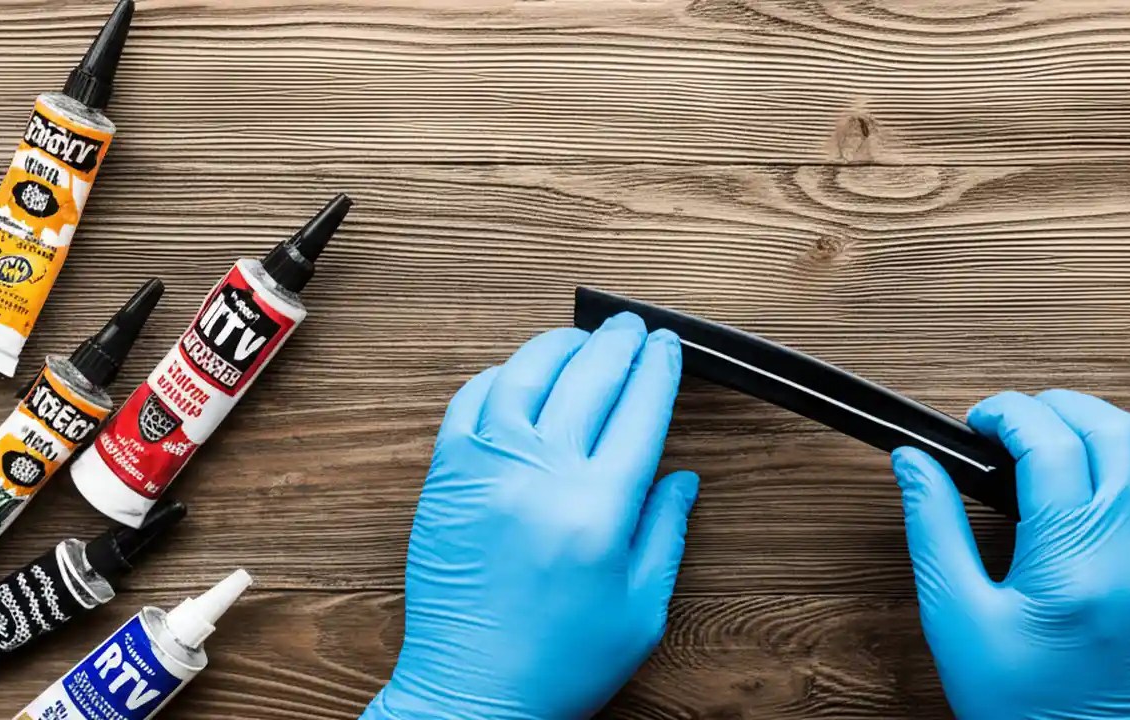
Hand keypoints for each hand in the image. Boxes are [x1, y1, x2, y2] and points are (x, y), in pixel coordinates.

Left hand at [363, 312, 697, 719]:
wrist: (472, 693)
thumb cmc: (557, 663)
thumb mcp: (640, 609)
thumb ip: (665, 534)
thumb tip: (682, 479)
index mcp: (599, 508)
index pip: (640, 410)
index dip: (659, 369)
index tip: (668, 347)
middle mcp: (541, 474)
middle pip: (589, 378)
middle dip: (617, 343)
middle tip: (631, 327)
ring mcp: (487, 469)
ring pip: (525, 374)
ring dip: (558, 347)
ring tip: (580, 339)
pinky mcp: (447, 476)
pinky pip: (470, 402)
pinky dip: (499, 378)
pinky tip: (518, 377)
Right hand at [892, 389, 1129, 719]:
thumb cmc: (1017, 701)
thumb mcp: (954, 614)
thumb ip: (934, 527)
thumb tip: (914, 461)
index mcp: (1075, 557)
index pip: (1051, 444)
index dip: (1007, 414)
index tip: (976, 421)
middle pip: (1111, 430)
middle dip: (1054, 406)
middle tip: (1009, 421)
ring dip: (1107, 422)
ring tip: (1058, 434)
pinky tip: (1109, 469)